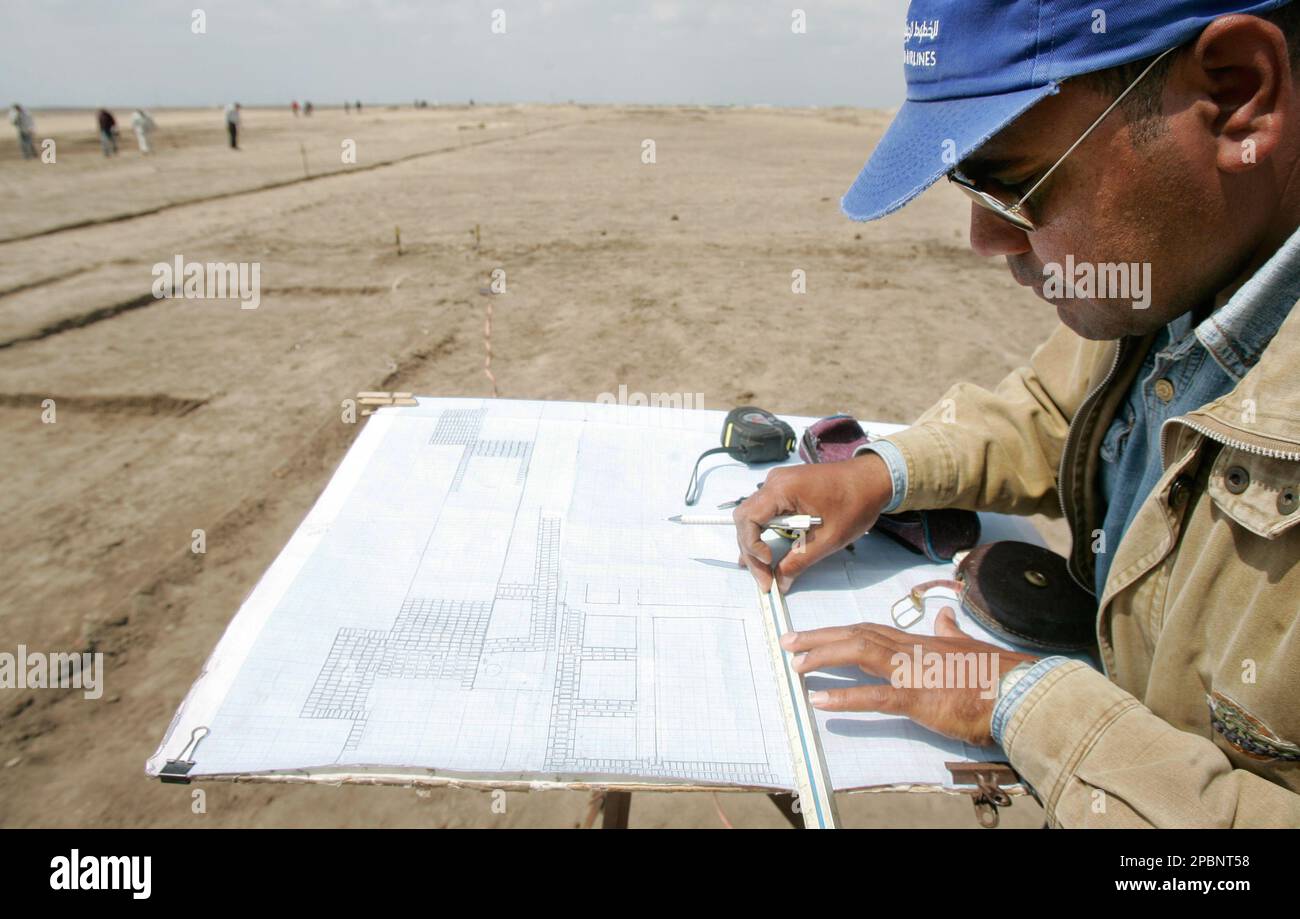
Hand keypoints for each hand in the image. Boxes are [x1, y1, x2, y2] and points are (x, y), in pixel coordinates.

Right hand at [733, 452, 892, 591]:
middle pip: (746, 518)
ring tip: (762, 571)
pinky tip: (766, 552)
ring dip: (755, 543)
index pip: (748, 519)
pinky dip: (764, 532)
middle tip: (764, 578)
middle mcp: (774, 482)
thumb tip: (780, 582)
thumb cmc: (855, 503)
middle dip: (750, 551)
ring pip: (753, 516)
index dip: (752, 546)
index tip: (769, 565)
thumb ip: (799, 561)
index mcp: (782, 489)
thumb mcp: (828, 538)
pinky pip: (766, 511)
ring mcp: (779, 483)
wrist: (874, 479)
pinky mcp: (786, 488)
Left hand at [783, 606, 1038, 745]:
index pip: (870, 630)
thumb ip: (951, 633)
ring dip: (824, 657)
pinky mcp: (919, 697)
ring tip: (796, 666)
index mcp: (920, 642)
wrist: (1021, 691)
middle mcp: (911, 650)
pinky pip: (875, 695)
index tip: (811, 635)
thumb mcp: (969, 647)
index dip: (838, 632)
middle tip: (787, 643)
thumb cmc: (997, 675)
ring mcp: (914, 671)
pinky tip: (820, 699)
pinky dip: (845, 696)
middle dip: (819, 638)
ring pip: (860, 654)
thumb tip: (944, 618)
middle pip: (857, 635)